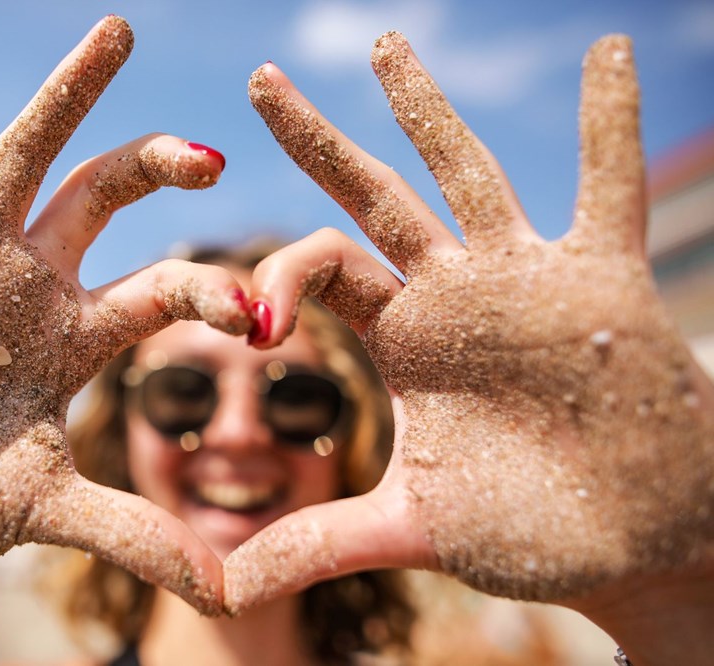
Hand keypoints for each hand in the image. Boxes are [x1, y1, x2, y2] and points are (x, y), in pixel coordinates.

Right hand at [0, 17, 246, 613]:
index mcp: (79, 336)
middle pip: (107, 199)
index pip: (164, 289)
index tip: (259, 312)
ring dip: (68, 99)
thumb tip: (226, 594)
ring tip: (119, 35)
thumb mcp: (45, 511)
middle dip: (158, 166)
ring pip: (25, 163)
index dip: (212, 293)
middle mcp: (34, 284)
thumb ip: (132, 535)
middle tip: (214, 150)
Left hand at [226, 31, 713, 618]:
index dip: (276, 278)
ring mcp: (524, 277)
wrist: (637, 540)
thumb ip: (320, 545)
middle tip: (258, 81)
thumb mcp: (415, 529)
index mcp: (402, 341)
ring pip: (465, 172)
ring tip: (381, 44)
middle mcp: (451, 294)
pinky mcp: (602, 279)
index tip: (250, 320)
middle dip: (316, 142)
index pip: (319, 272)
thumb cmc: (532, 532)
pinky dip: (613, 124)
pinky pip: (608, 186)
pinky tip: (611, 49)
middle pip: (369, 198)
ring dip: (424, 109)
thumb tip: (223, 593)